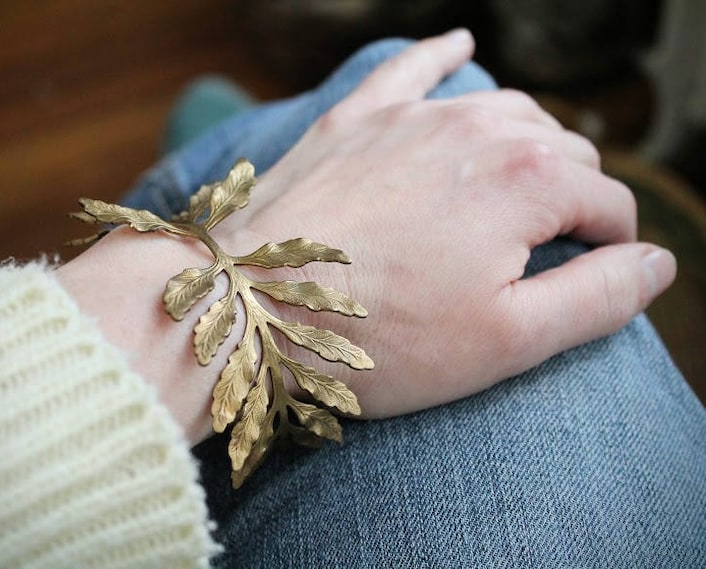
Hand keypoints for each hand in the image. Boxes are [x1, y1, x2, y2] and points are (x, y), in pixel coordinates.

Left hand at [226, 30, 676, 417]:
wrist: (248, 309)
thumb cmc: (377, 337)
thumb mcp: (506, 340)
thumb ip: (597, 297)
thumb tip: (656, 263)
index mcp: (528, 180)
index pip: (607, 205)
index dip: (609, 249)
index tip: (586, 281)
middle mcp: (477, 128)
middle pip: (560, 154)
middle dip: (568, 201)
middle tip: (539, 254)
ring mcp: (411, 117)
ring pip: (502, 111)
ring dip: (524, 146)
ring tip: (519, 186)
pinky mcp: (355, 120)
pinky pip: (413, 69)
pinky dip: (444, 59)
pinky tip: (462, 48)